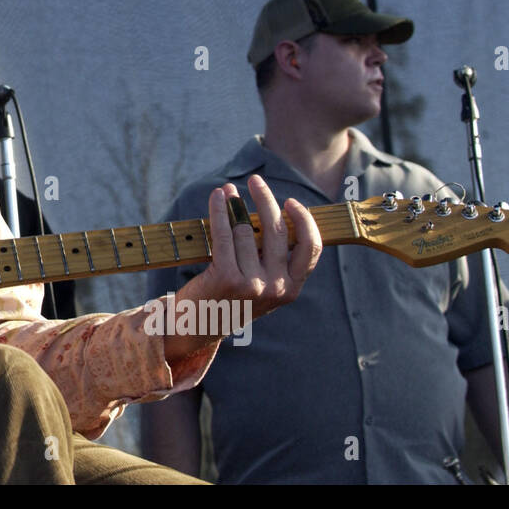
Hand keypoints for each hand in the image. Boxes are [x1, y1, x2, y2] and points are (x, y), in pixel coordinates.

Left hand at [162, 175, 319, 361]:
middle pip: (278, 231)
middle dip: (266, 199)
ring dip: (235, 204)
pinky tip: (218, 196)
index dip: (304, 220)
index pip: (311, 248)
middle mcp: (276, 288)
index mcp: (291, 289)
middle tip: (256, 181)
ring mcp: (252, 285)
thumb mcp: (262, 288)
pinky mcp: (226, 278)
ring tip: (228, 192)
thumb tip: (276, 214)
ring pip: (247, 231)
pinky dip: (220, 210)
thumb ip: (273, 261)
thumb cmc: (230, 300)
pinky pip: (225, 233)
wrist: (197, 327)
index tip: (291, 201)